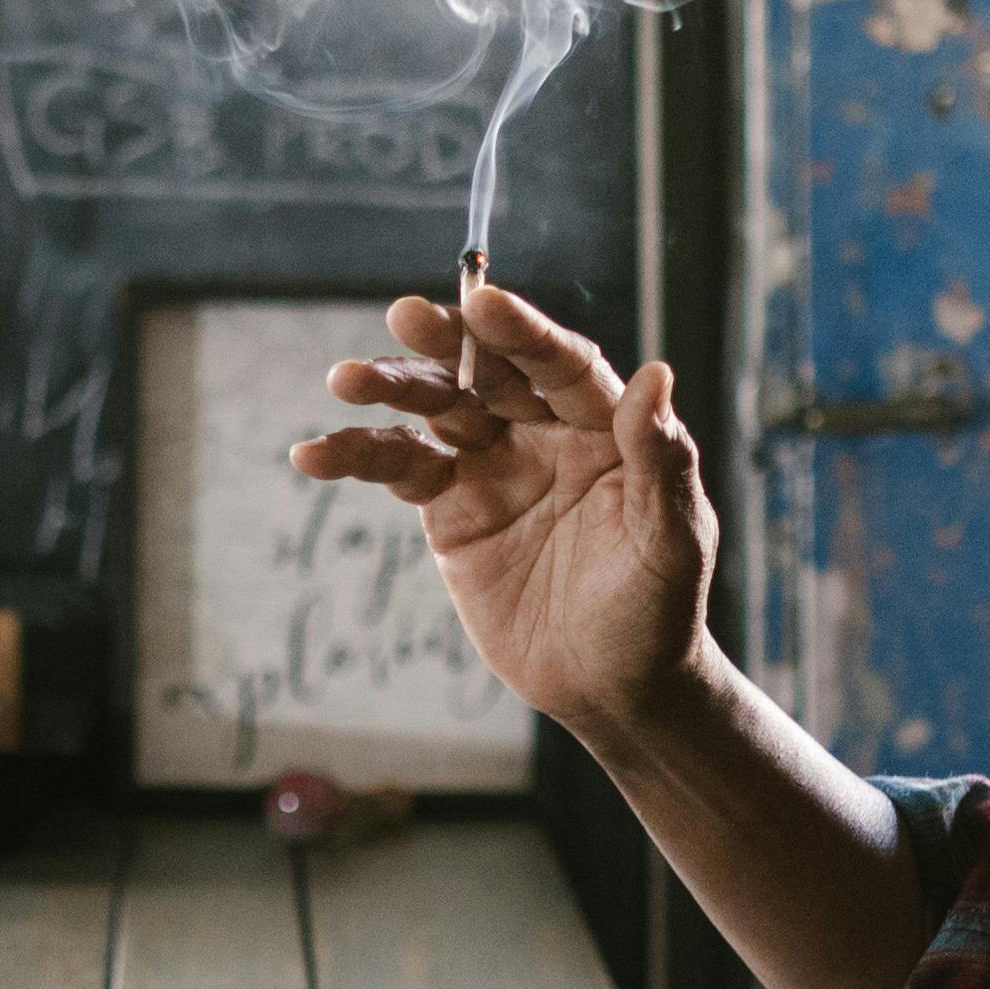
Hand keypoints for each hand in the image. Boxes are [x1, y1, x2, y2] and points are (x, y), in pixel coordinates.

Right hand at [291, 280, 716, 733]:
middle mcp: (544, 434)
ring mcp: (492, 468)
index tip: (484, 301)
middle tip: (405, 314)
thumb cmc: (659, 610)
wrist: (612, 687)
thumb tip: (656, 375)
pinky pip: (399, 468)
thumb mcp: (674, 540)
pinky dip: (355, 456)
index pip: (559, 365)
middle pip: (488, 372)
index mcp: (602, 428)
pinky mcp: (450, 509)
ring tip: (344, 380)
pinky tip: (315, 453)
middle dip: (446, 342)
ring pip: (436, 411)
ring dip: (391, 388)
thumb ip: (661, 459)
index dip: (522, 333)